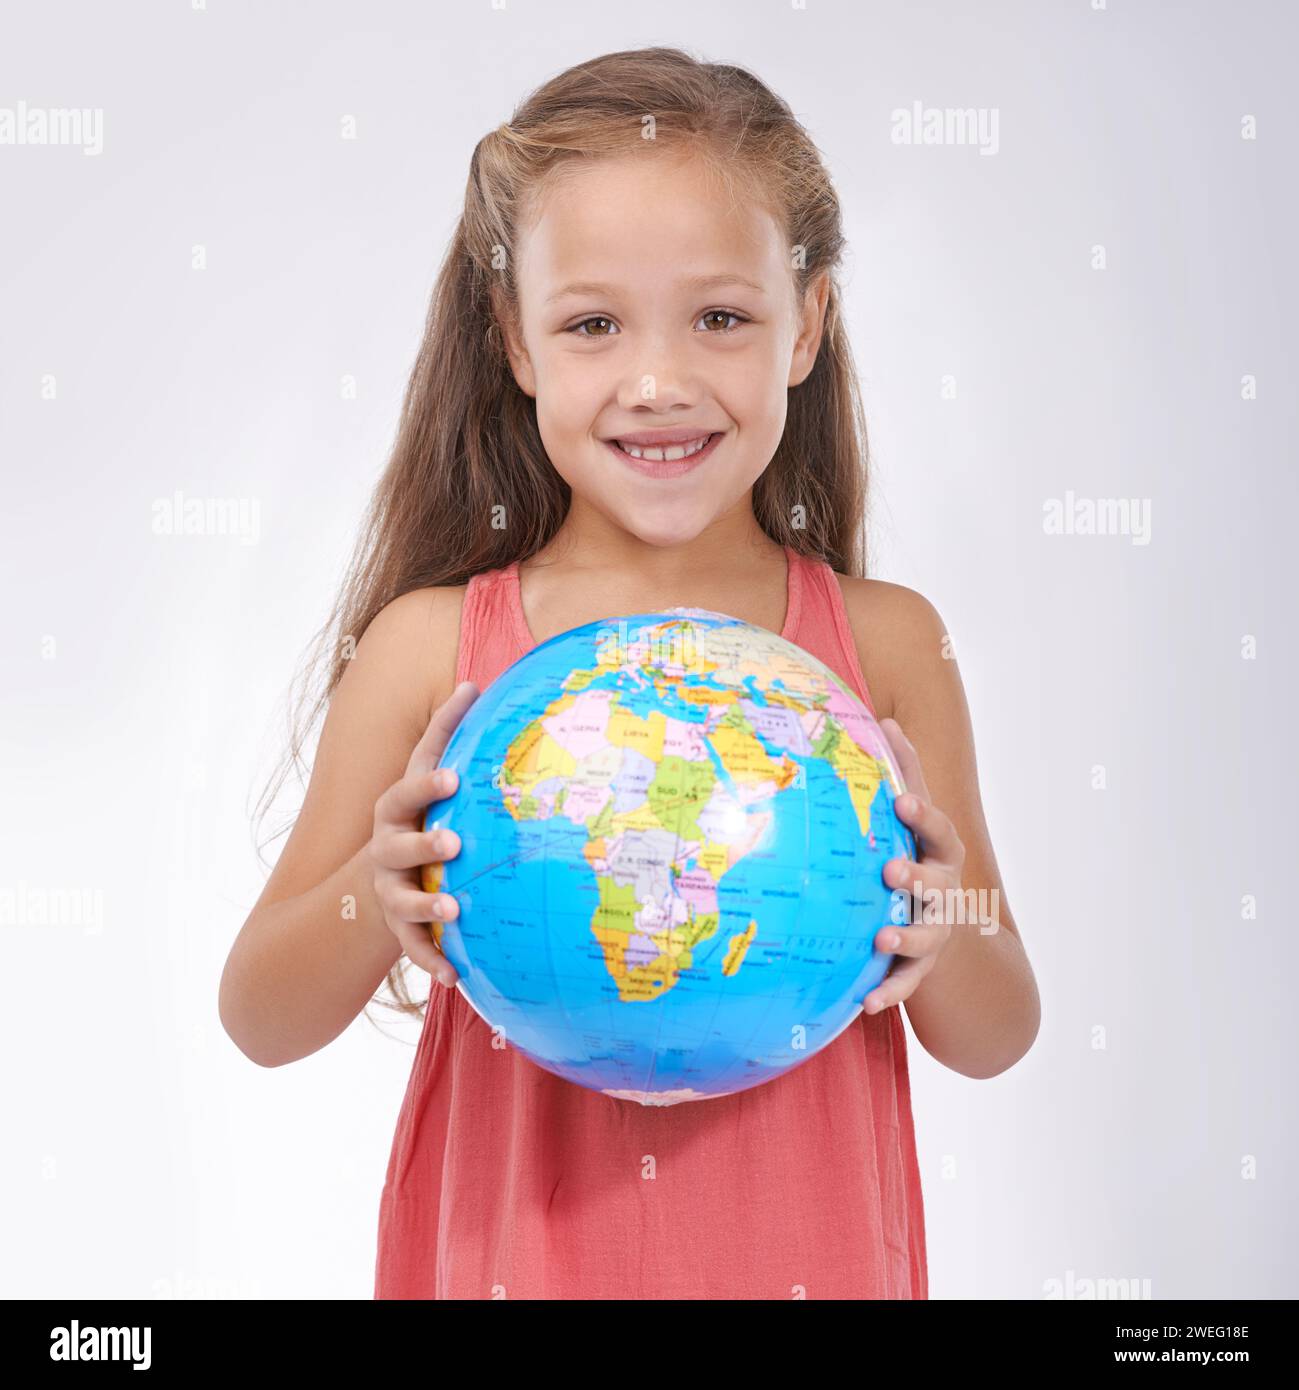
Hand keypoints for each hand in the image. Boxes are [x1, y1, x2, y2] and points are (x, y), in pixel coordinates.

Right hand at [367, 680, 478, 987]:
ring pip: (403, 900)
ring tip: (455, 907)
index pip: (407, 790)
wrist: (376, 880)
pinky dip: (432, 962)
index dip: (427, 783)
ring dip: (427, 903)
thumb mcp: (425, 778)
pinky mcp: (400, 929)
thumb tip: (475, 682)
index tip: (454, 775)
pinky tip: (455, 977)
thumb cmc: (416, 817)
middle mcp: (387, 850)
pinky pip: (414, 949)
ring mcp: (390, 892)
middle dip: (423, 843)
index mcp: (396, 810)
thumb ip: (445, 736)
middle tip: (454, 843)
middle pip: (397, 846)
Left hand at [862, 717, 964, 1015]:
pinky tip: (865, 1004)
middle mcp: (945, 891)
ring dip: (906, 936)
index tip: (903, 800)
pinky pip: (907, 984)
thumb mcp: (916, 817)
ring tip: (882, 937)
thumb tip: (884, 718)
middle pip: (937, 884)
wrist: (949, 923)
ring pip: (927, 936)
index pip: (940, 830)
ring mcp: (937, 931)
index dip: (924, 815)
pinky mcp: (921, 967)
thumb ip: (904, 772)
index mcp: (942, 851)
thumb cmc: (919, 854)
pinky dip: (889, 994)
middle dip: (917, 877)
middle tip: (892, 871)